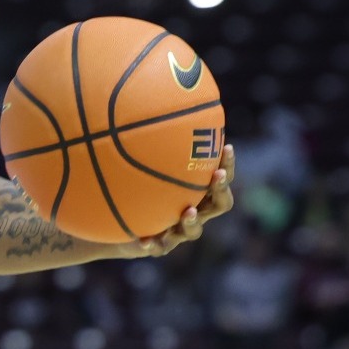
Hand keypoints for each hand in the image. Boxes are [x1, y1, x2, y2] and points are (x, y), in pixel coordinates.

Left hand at [120, 145, 234, 257]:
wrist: (120, 222)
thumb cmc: (136, 186)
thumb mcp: (139, 161)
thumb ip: (147, 140)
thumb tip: (146, 101)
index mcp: (197, 190)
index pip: (220, 175)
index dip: (227, 163)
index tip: (226, 147)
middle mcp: (196, 209)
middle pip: (220, 204)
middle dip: (220, 190)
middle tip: (216, 175)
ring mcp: (180, 230)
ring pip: (194, 230)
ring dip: (193, 221)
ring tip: (187, 212)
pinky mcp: (162, 246)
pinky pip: (160, 247)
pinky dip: (154, 243)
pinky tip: (144, 239)